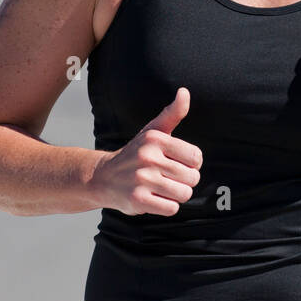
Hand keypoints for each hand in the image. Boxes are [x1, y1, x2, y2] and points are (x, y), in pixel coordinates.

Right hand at [92, 88, 201, 216]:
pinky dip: (167, 206)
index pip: (196, 157)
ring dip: (177, 195)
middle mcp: (148, 157)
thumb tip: (184, 92)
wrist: (104, 178)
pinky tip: (155, 198)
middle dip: (184, 180)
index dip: (192, 163)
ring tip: (162, 188)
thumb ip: (172, 113)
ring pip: (184, 194)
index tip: (178, 162)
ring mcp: (142, 179)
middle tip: (167, 177)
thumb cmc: (136, 153)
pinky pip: (172, 208)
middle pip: (192, 177)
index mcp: (155, 139)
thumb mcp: (153, 131)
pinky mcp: (138, 200)